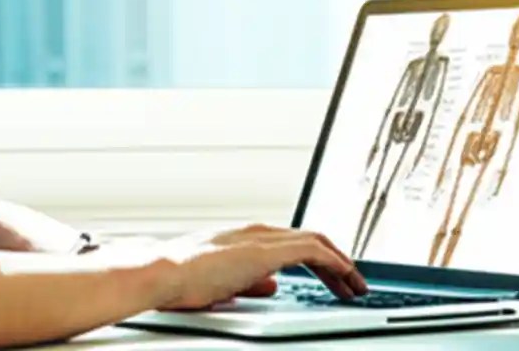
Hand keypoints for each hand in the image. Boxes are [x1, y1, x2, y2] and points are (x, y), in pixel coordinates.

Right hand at [152, 224, 368, 310]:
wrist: (163, 273)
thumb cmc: (180, 279)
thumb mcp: (223, 283)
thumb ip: (250, 282)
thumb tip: (272, 286)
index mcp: (245, 238)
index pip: (292, 243)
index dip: (315, 259)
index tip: (330, 277)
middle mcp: (257, 232)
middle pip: (309, 239)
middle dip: (334, 261)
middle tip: (350, 282)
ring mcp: (263, 238)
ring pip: (316, 241)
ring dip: (340, 262)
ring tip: (355, 283)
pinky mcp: (268, 249)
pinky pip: (314, 251)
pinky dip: (335, 262)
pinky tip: (346, 275)